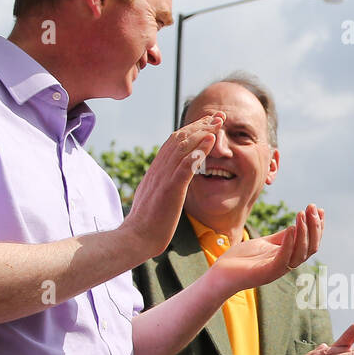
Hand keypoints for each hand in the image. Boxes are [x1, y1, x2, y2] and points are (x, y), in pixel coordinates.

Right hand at [121, 113, 221, 260]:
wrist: (135, 238)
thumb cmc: (147, 224)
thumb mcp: (156, 196)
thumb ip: (163, 184)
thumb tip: (170, 179)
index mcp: (156, 171)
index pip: (174, 143)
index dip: (192, 130)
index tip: (208, 122)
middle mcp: (159, 169)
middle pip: (180, 139)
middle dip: (200, 125)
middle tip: (218, 116)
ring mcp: (164, 178)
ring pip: (183, 147)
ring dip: (202, 132)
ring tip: (218, 122)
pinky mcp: (170, 190)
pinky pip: (185, 166)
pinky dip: (198, 151)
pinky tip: (210, 141)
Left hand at [209, 204, 322, 293]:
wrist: (220, 275)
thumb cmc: (241, 260)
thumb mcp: (264, 244)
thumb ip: (280, 238)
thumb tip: (297, 226)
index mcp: (287, 258)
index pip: (310, 243)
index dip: (317, 227)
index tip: (318, 209)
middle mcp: (286, 265)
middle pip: (310, 248)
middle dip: (314, 227)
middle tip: (312, 207)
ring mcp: (277, 270)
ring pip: (300, 253)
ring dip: (304, 232)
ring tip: (302, 213)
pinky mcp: (266, 273)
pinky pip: (283, 259)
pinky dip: (289, 244)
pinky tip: (291, 228)